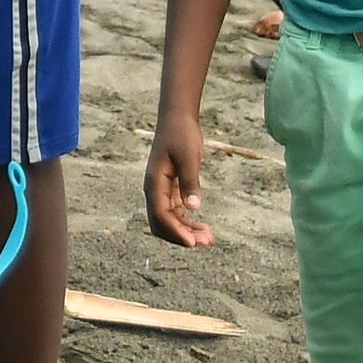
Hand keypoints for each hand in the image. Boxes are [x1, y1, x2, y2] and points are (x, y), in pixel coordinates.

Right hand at [144, 114, 213, 246]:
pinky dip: (187, 221)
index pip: (161, 216)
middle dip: (182, 235)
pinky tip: (203, 226)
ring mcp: (161, 190)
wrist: (177, 118)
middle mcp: (154, 190)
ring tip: (209, 238)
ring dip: (186, 230)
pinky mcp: (170, 188)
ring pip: (170, 219)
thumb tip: (193, 208)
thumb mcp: (189, 158)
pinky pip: (175, 211)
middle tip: (206, 242)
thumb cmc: (182, 134)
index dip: (176, 232)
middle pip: (162, 223)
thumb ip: (190, 183)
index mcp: (154, 183)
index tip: (193, 244)